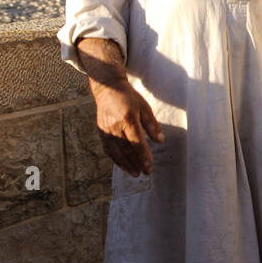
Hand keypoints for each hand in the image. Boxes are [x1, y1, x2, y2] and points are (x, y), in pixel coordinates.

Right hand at [76, 35, 164, 176]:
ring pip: (116, 152)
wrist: (108, 89)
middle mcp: (115, 126)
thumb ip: (152, 125)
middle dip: (136, 163)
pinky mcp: (101, 132)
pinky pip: (108, 149)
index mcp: (128, 119)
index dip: (143, 156)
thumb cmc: (129, 98)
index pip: (136, 142)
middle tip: (145, 173)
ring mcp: (106, 130)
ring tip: (135, 173)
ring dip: (125, 164)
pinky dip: (116, 159)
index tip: (149, 167)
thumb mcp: (145, 108)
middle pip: (126, 149)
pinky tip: (123, 165)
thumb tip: (160, 141)